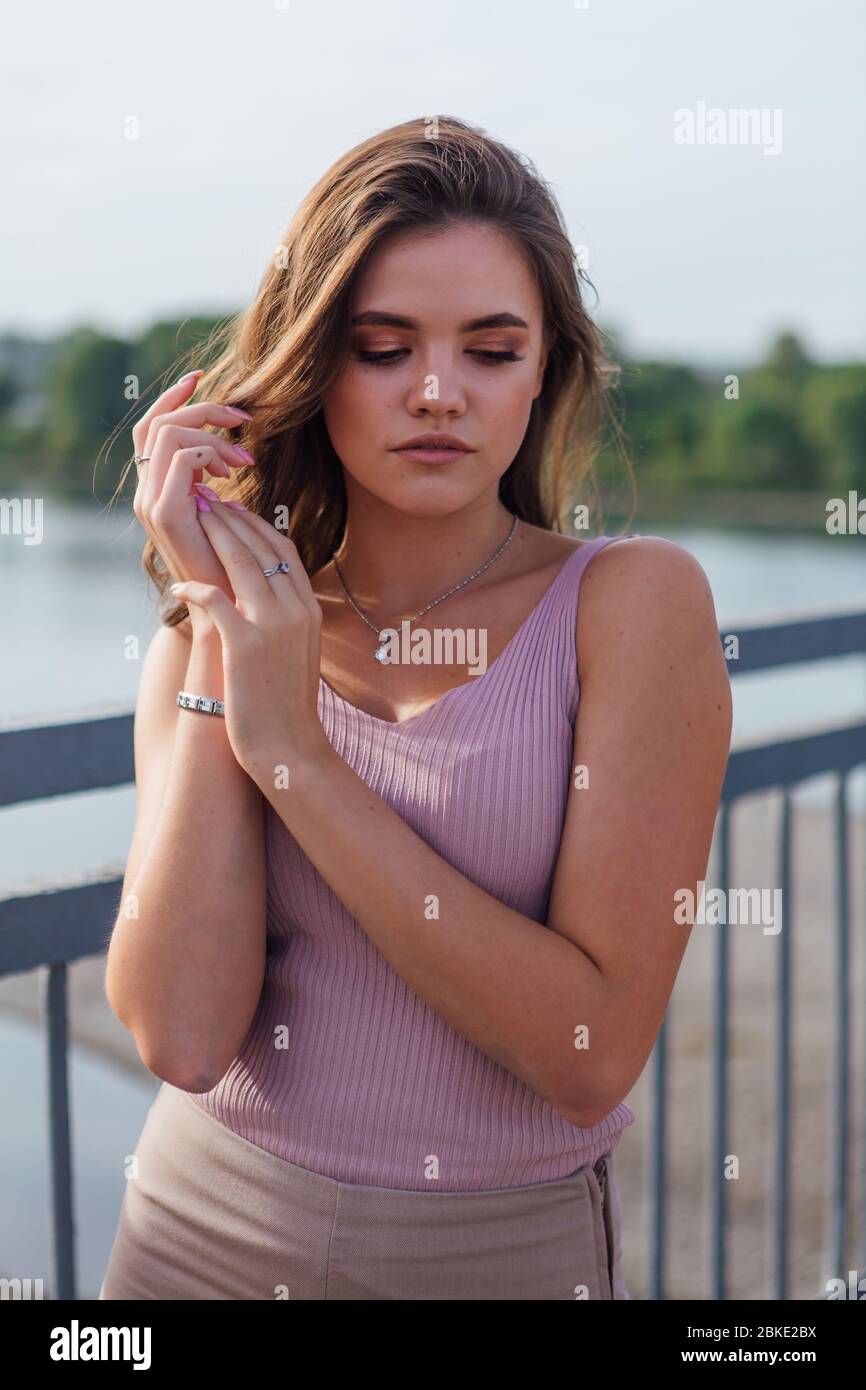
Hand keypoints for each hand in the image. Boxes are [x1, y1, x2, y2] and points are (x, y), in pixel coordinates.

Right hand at [131, 369, 255, 627]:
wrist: (224, 611)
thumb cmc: (230, 566)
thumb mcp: (221, 516)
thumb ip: (214, 486)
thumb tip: (227, 455)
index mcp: (156, 489)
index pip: (151, 427)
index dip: (174, 397)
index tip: (204, 378)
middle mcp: (145, 493)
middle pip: (156, 422)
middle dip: (202, 409)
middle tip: (242, 418)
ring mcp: (150, 503)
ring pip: (168, 434)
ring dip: (212, 435)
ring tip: (243, 460)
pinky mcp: (164, 513)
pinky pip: (183, 460)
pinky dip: (210, 455)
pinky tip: (233, 475)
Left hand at [168, 492, 329, 777]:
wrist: (289, 746)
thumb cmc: (285, 703)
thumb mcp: (296, 650)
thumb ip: (284, 616)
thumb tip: (261, 592)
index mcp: (309, 608)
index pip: (283, 549)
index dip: (254, 525)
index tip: (231, 511)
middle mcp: (296, 609)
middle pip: (261, 546)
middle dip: (230, 519)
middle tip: (205, 502)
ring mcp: (273, 624)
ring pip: (240, 562)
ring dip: (213, 537)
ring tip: (191, 522)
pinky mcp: (245, 643)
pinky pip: (214, 598)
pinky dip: (192, 589)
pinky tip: (177, 588)